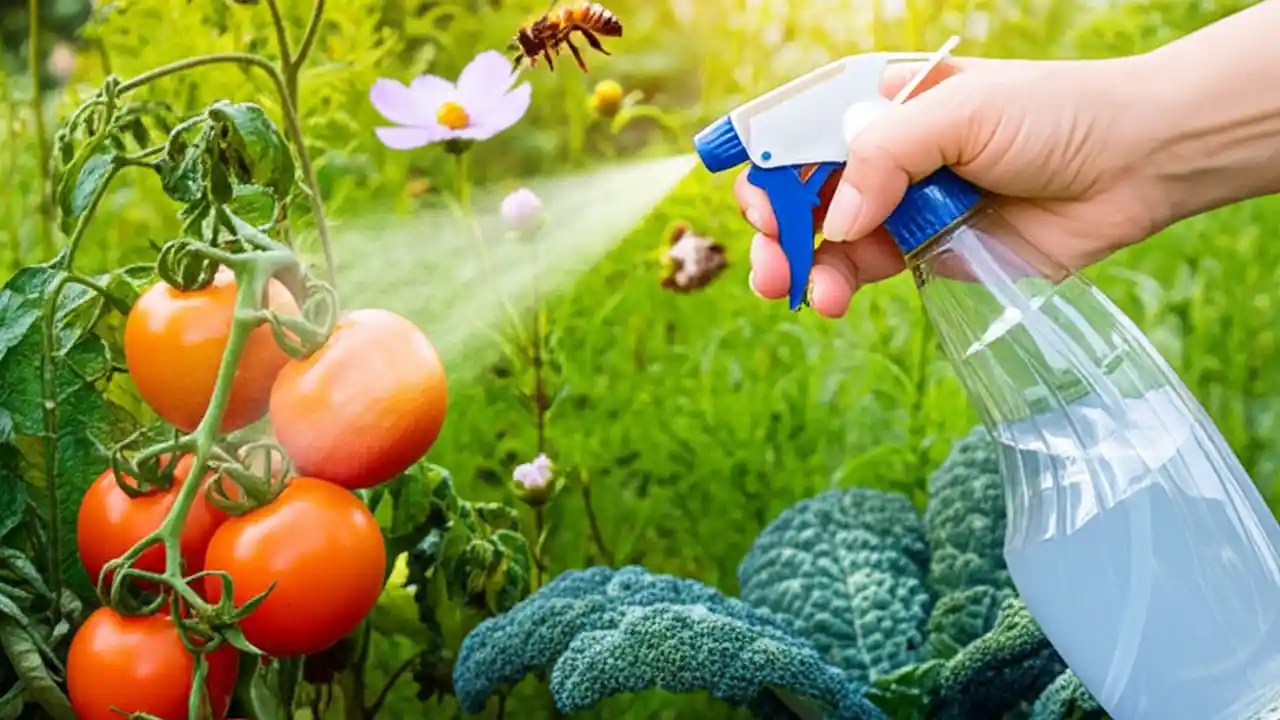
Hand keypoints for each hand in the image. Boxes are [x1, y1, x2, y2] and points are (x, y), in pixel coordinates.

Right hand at [734, 54, 1168, 317]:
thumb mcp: (960, 112)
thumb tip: (834, 223)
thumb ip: (885, 157)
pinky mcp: (926, 251)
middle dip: (774, 225)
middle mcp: (883, 153)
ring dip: (802, 264)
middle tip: (770, 260)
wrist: (1135, 165)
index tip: (753, 199)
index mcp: (881, 102)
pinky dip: (840, 284)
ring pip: (827, 238)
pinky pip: (866, 269)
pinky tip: (832, 296)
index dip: (766, 163)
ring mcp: (902, 205)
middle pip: (802, 190)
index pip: (800, 129)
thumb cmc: (1054, 114)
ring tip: (798, 289)